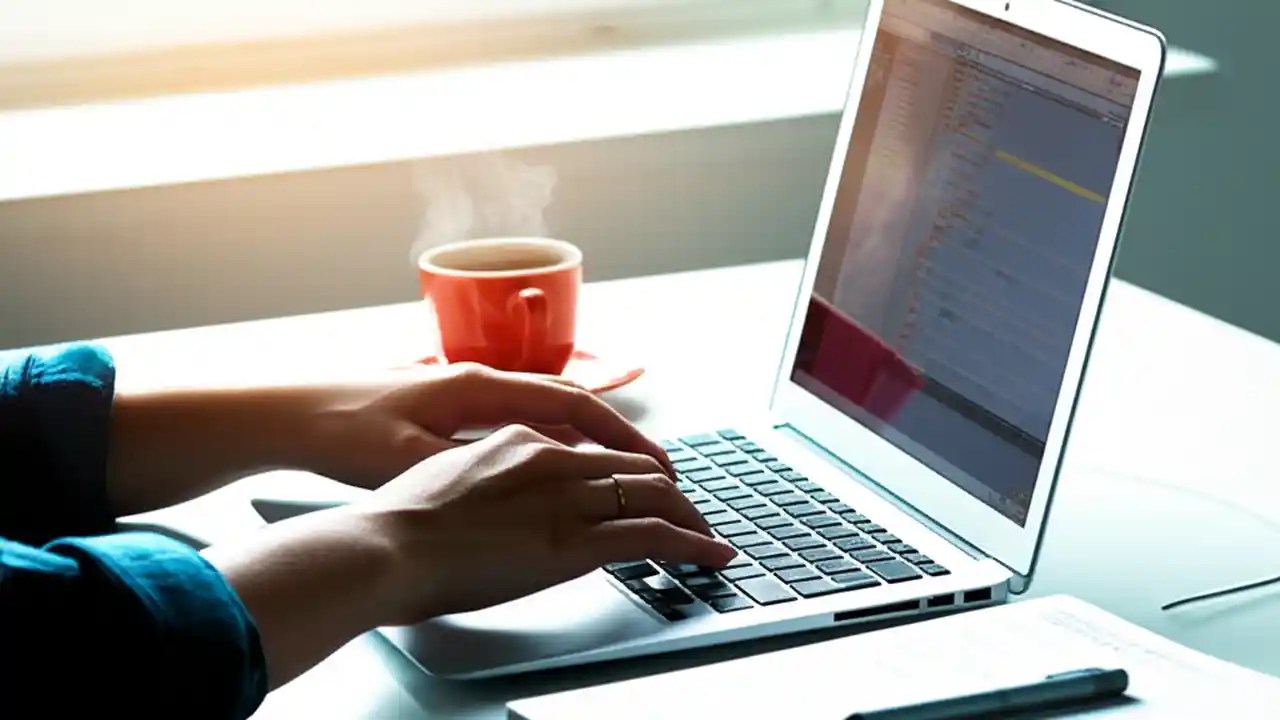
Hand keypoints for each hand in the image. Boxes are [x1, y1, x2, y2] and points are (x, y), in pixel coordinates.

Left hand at [293, 362, 674, 488]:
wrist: (286, 416)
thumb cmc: (342, 433)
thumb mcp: (411, 458)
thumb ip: (476, 465)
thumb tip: (537, 475)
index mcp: (478, 386)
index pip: (571, 401)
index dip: (620, 432)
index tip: (656, 462)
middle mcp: (478, 380)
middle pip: (567, 399)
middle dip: (614, 433)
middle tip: (653, 470)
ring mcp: (462, 391)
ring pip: (543, 408)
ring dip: (583, 435)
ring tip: (616, 472)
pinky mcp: (444, 407)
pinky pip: (517, 419)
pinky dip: (548, 438)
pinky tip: (551, 466)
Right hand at [360, 424, 735, 622]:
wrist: (383, 547)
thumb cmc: (395, 526)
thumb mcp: (444, 482)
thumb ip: (485, 485)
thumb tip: (499, 507)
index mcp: (518, 440)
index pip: (593, 451)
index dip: (627, 469)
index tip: (641, 486)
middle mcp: (551, 458)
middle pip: (635, 465)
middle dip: (672, 490)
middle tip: (690, 513)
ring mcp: (565, 498)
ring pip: (654, 494)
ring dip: (690, 517)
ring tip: (709, 537)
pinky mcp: (575, 542)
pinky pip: (653, 535)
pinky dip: (692, 544)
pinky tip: (709, 555)